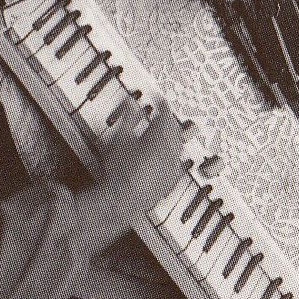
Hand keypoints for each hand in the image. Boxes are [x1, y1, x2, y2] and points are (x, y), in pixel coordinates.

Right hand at [101, 100, 184, 224]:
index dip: (163, 104)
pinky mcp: (172, 179)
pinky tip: (166, 154)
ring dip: (172, 136)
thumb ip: (128, 117)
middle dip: (168, 120)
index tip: (160, 100)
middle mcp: (170, 151)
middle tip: (161, 115)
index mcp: (159, 138)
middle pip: (175, 129)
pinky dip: (173, 153)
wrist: (123, 198)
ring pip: (178, 145)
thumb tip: (130, 102)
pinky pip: (178, 161)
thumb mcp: (120, 139)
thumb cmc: (120, 171)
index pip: (166, 114)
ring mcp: (173, 166)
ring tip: (163, 132)